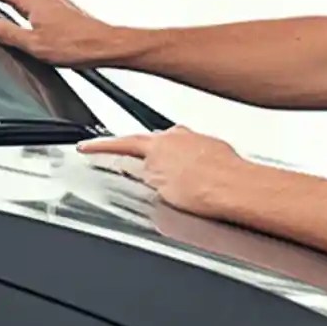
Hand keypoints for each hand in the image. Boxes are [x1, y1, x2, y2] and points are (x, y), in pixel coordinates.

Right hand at [77, 126, 247, 216]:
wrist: (239, 190)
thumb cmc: (205, 190)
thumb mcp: (158, 189)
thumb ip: (141, 173)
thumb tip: (134, 168)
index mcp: (157, 143)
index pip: (122, 144)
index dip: (101, 147)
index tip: (87, 147)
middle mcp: (177, 135)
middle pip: (149, 146)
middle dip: (142, 161)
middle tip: (138, 178)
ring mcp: (197, 139)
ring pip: (172, 152)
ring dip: (169, 167)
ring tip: (176, 190)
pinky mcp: (214, 147)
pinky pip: (192, 156)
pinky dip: (189, 168)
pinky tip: (194, 186)